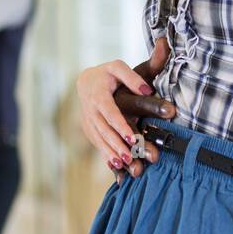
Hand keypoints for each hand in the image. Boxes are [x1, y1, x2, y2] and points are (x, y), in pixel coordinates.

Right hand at [75, 38, 174, 182]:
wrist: (85, 80)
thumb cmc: (107, 73)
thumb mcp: (118, 67)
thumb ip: (133, 77)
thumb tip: (147, 90)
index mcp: (98, 94)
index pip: (110, 113)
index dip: (120, 126)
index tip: (132, 138)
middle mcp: (90, 110)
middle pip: (103, 130)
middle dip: (116, 145)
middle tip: (130, 158)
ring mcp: (87, 121)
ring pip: (99, 139)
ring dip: (110, 153)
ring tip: (123, 165)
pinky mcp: (88, 129)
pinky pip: (96, 143)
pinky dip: (105, 154)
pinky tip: (116, 165)